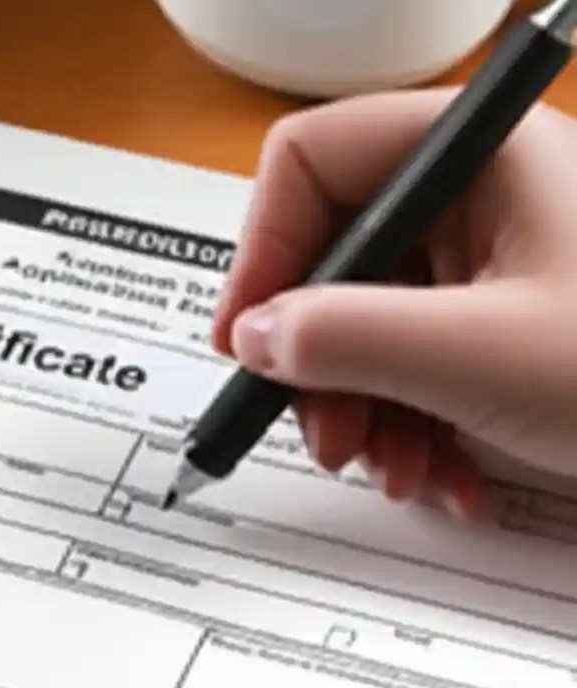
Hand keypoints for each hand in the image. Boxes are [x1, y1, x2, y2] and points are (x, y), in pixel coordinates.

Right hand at [213, 88, 576, 520]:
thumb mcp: (480, 358)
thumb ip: (346, 338)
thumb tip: (258, 337)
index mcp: (482, 155)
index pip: (313, 160)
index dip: (264, 247)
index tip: (248, 334)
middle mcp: (481, 195)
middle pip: (334, 252)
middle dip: (318, 356)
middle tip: (319, 425)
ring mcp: (492, 260)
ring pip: (366, 316)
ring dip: (360, 405)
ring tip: (388, 465)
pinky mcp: (500, 319)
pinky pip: (410, 357)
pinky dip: (408, 421)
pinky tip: (440, 472)